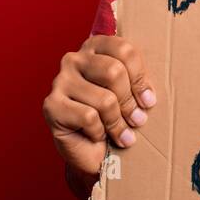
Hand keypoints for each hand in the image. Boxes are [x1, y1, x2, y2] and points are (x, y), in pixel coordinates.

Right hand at [42, 35, 156, 187]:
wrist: (90, 151)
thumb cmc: (113, 117)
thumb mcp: (130, 94)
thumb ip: (137, 83)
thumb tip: (148, 98)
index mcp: (95, 47)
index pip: (124, 50)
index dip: (140, 78)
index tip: (148, 101)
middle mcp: (74, 59)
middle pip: (114, 71)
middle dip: (130, 102)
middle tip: (137, 121)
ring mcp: (60, 81)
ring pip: (104, 99)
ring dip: (117, 123)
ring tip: (121, 134)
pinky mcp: (51, 105)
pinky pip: (89, 117)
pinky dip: (99, 132)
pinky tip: (96, 135)